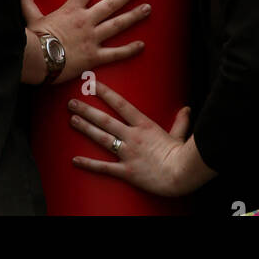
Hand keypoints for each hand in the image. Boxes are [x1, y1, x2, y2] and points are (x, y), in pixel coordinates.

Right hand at [21, 0, 148, 81]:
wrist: (38, 60)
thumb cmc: (34, 39)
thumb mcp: (32, 18)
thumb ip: (28, 5)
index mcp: (72, 9)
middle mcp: (86, 20)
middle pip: (111, 4)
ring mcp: (92, 38)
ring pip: (118, 25)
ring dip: (134, 16)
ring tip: (148, 8)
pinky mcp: (94, 57)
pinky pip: (115, 53)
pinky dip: (129, 50)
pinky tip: (142, 45)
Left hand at [70, 83, 195, 196]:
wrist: (181, 175)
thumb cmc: (181, 155)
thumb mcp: (179, 134)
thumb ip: (180, 121)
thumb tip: (186, 108)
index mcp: (144, 125)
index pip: (121, 104)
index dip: (106, 93)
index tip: (93, 84)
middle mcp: (133, 136)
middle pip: (105, 120)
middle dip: (87, 110)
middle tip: (72, 102)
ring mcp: (128, 153)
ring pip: (102, 138)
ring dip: (85, 129)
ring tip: (72, 120)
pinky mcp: (126, 171)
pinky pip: (104, 167)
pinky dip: (89, 164)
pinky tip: (75, 159)